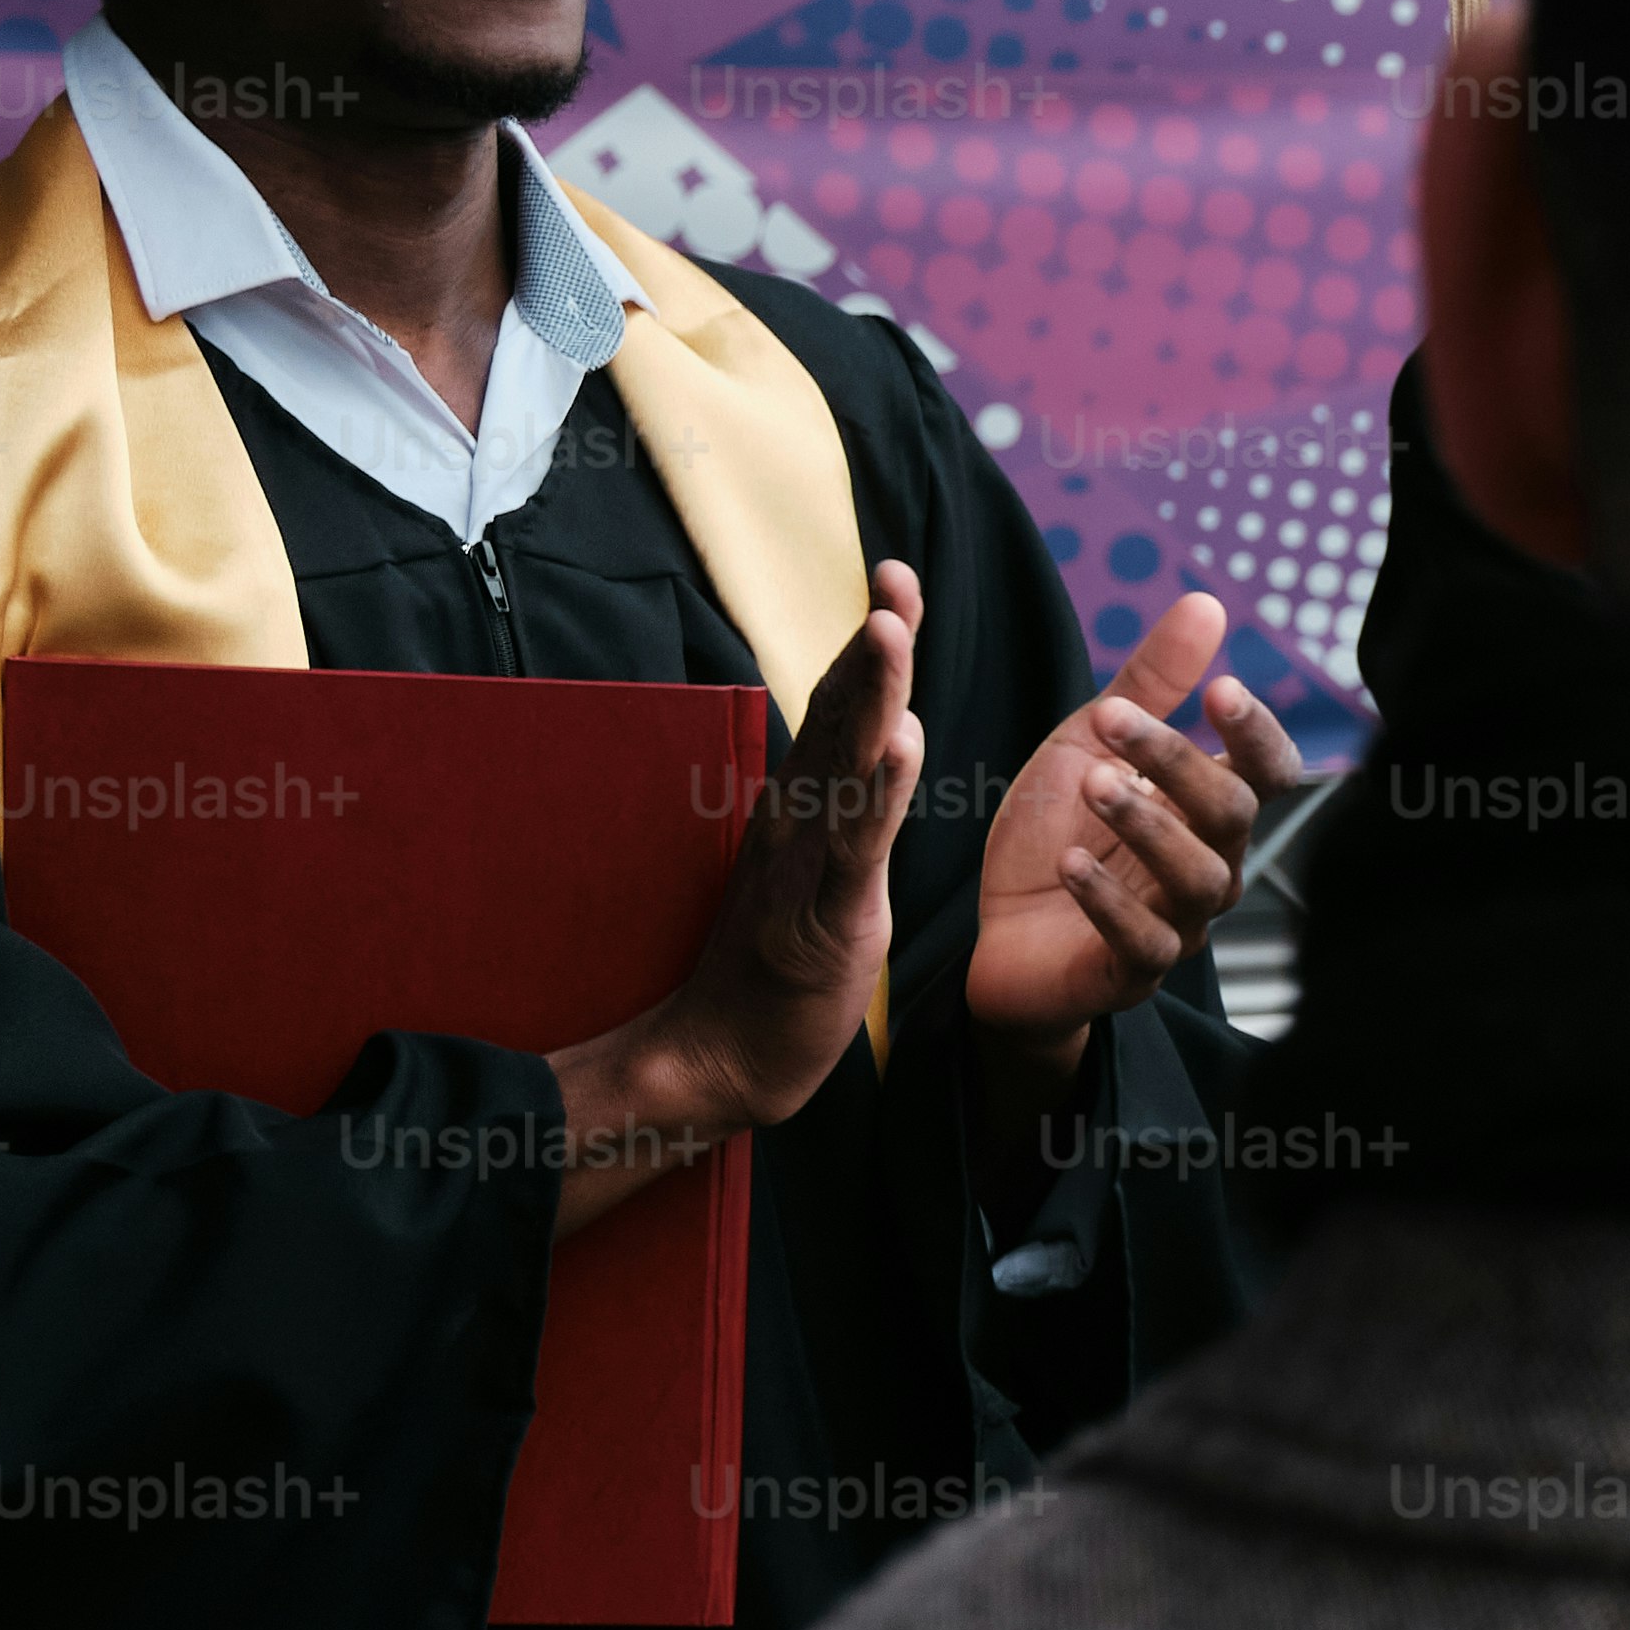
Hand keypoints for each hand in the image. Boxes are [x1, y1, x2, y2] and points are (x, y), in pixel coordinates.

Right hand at [552, 561, 923, 1230]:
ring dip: (871, 698)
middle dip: (872, 645)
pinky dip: (877, 795)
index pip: (842, 708)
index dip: (872, 643)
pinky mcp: (822, 916)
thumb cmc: (781, 960)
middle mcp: (798, 820)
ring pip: (844, 767)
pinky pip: (853, 848)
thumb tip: (894, 726)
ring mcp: (806, 863)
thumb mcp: (831, 866)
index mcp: (804, 806)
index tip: (898, 575)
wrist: (728, 1055)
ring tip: (894, 631)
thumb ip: (858, 800)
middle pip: (837, 717)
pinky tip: (901, 746)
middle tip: (896, 574)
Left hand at [970, 590, 1302, 1085]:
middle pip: (1233, 813)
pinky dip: (1110, 900)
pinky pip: (1145, 941)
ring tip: (1092, 784)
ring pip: (1199, 877)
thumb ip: (1149, 682)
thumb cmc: (1057, 833)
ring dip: (1147, 825)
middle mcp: (1211, 862)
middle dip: (1178, 763)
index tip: (1218, 690)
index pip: (1271, 771)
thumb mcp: (1088, 744)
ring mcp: (1180, 922)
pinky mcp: (1135, 972)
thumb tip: (1207, 604)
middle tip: (1113, 720)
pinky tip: (1071, 861)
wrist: (999, 935)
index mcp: (1208, 807)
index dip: (1257, 734)